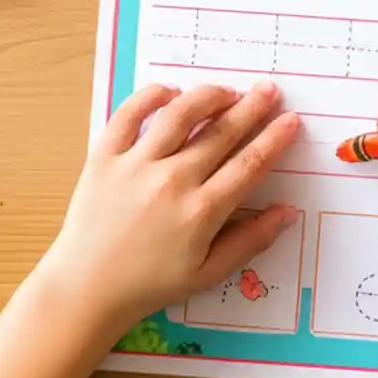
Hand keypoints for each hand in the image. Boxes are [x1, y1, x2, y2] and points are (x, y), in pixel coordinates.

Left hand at [35, 81, 301, 330]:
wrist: (86, 287)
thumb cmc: (150, 284)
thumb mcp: (208, 273)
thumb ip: (251, 240)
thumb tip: (288, 212)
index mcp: (201, 212)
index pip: (249, 164)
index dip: (275, 139)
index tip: (291, 120)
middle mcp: (171, 181)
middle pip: (221, 133)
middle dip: (252, 108)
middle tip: (270, 90)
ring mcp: (135, 165)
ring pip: (180, 114)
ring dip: (210, 96)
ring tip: (228, 90)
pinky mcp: (104, 157)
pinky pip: (129, 114)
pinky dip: (151, 96)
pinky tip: (171, 92)